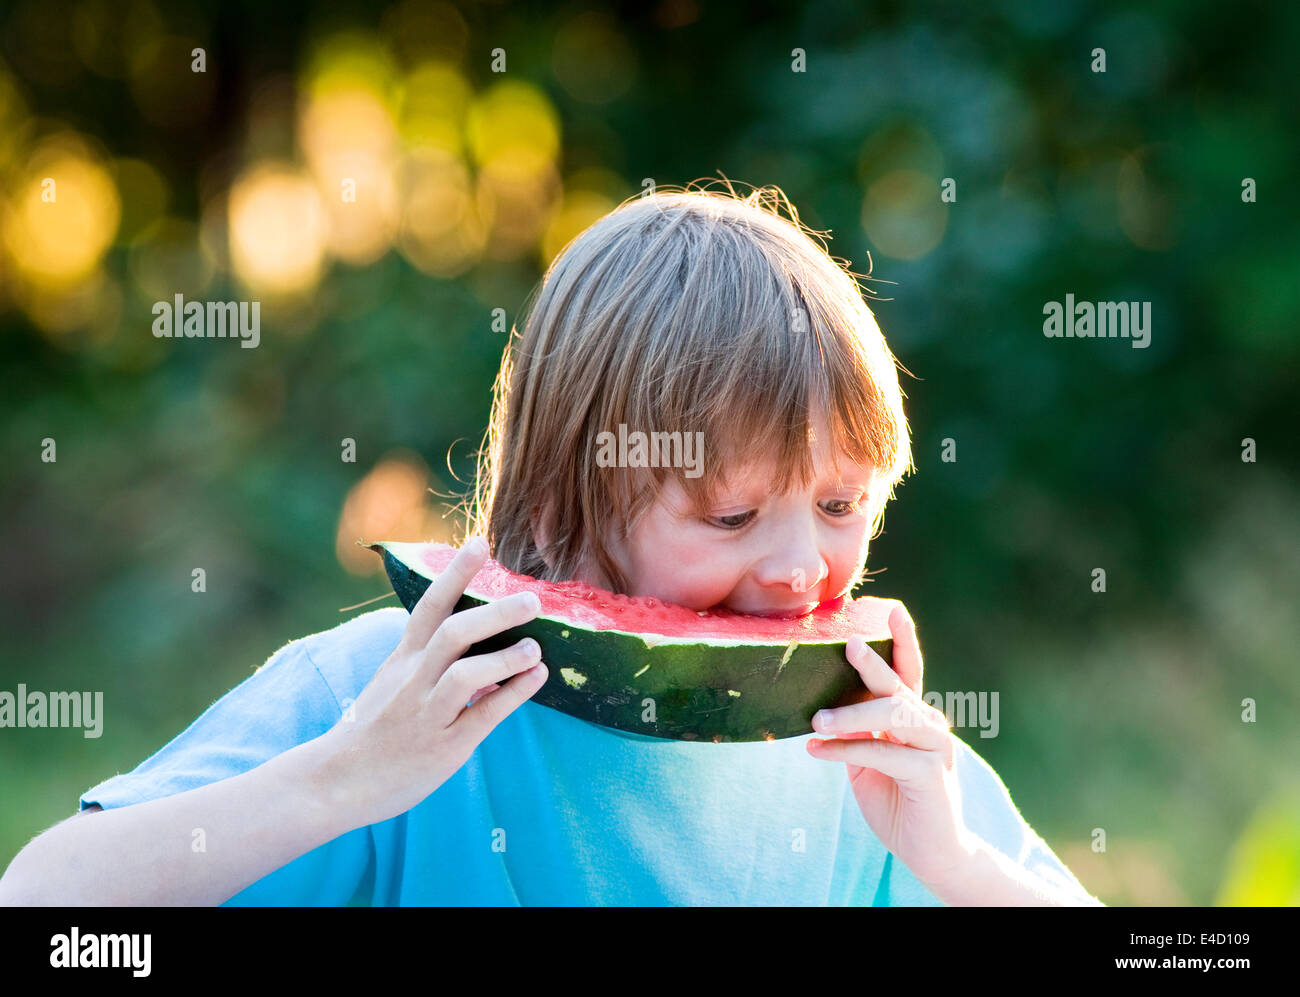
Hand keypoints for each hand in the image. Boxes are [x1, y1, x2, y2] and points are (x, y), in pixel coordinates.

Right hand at [321, 537, 548, 827]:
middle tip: (532, 600)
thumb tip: (480, 641)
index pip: (428, 606)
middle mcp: (413, 680)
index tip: (479, 544)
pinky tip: (536, 678)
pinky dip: (514, 693)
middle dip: (496, 613)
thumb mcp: (392, 683)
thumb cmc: (373, 730)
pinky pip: (483, 715)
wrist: (335, 782)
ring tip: (535, 647)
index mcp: (402, 659)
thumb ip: (429, 660)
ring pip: (467, 674)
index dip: (455, 573)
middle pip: (454, 632)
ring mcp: (427, 713)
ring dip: (507, 657)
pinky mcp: (444, 746)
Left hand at [806, 602, 979, 891]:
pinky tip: (817, 750)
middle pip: (898, 686)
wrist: (931, 851)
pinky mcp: (931, 773)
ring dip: (851, 713)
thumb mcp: (867, 762)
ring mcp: (935, 747)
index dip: (901, 640)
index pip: (908, 671)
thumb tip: (823, 710)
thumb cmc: (897, 801)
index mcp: (913, 717)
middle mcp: (929, 724)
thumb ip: (854, 733)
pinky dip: (847, 749)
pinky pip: (884, 752)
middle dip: (873, 663)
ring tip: (816, 719)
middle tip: (848, 644)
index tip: (892, 610)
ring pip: (893, 714)